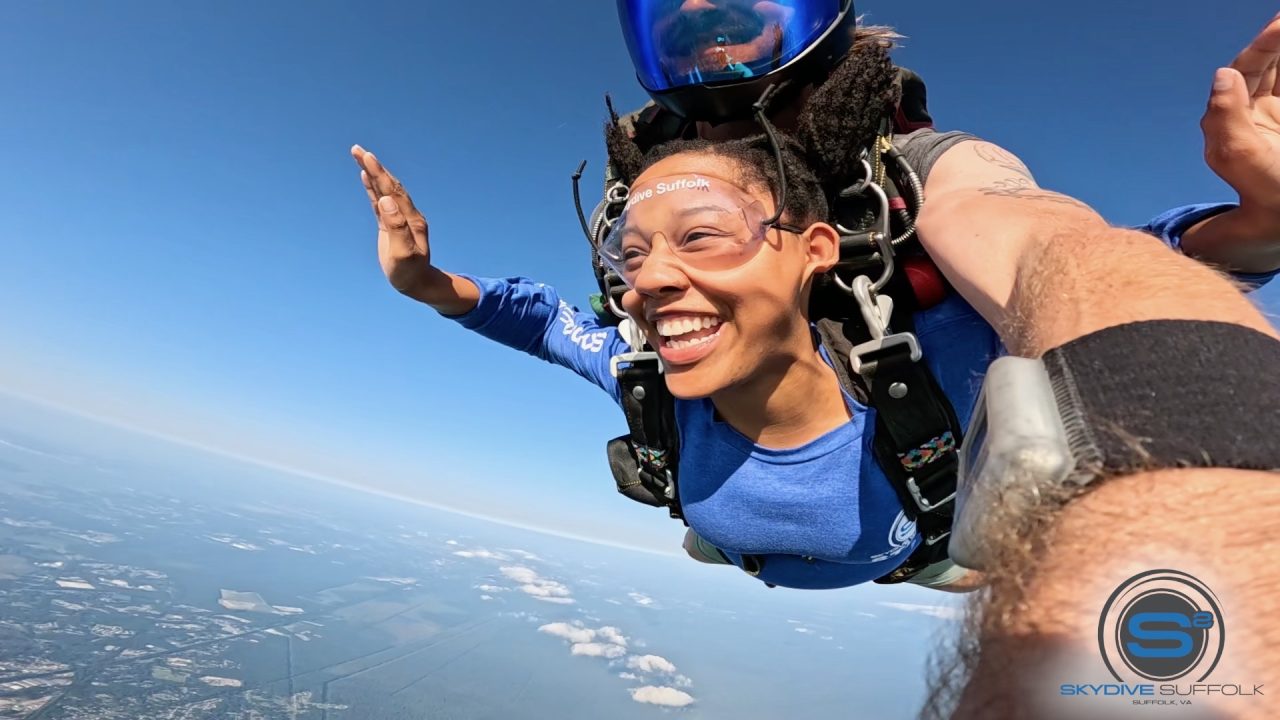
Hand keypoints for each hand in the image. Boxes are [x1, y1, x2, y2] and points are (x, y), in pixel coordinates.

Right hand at [351, 145, 433, 294]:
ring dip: (372, 172)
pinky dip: (372, 187)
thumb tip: (386, 200)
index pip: (392, 191)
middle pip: (388, 185)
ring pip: (384, 190)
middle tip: (358, 149)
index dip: (379, 174)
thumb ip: (396, 227)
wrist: (417, 283)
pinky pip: (380, 201)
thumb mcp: (403, 253)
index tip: (367, 157)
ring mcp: (399, 217)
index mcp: (410, 218)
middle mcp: (406, 214)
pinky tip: (365, 176)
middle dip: (374, 166)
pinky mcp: (390, 224)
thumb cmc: (410, 272)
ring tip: (359, 155)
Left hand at [1202, 14, 1279, 217]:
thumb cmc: (1264, 193)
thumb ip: (1227, 117)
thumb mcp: (1240, 155)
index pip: (1245, 71)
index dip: (1262, 46)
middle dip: (1278, 39)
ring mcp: (1276, 115)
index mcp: (1234, 118)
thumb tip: (1223, 74)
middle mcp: (1255, 112)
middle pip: (1268, 64)